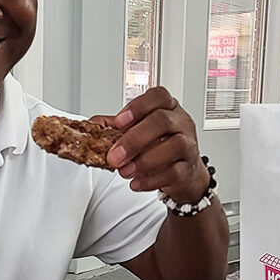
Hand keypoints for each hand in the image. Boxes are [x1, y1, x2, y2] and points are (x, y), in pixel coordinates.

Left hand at [93, 87, 210, 205]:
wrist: (183, 172)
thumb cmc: (160, 146)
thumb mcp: (138, 132)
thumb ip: (114, 127)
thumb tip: (91, 125)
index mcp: (166, 108)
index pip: (158, 96)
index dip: (138, 106)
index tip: (119, 121)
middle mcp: (180, 122)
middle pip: (162, 121)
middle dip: (135, 139)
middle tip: (115, 156)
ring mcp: (188, 145)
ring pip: (174, 145)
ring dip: (145, 160)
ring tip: (125, 171)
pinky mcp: (188, 168)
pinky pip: (174, 172)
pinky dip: (152, 179)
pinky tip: (136, 182)